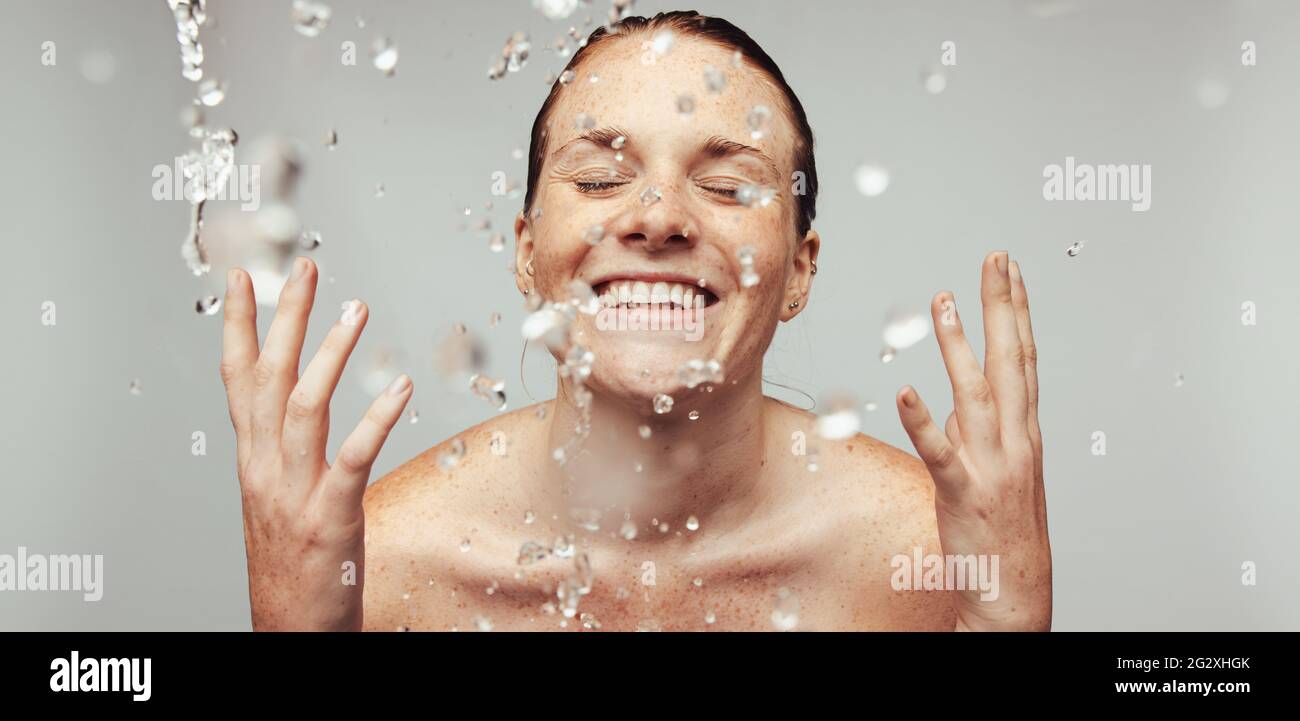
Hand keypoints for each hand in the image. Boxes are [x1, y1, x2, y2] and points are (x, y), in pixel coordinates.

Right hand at [220, 257, 411, 630]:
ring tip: (356, 307)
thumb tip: (294, 411)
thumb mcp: (276, 499)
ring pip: (303, 407)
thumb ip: (283, 453)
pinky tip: (399, 387)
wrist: (291, 629)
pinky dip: (375, 420)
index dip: (237, 326)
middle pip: (267, 378)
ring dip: (330, 353)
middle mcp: (265, 469)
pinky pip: (352, 459)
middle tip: (305, 267)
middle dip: (285, 318)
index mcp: (252, 462)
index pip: (237, 381)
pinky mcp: (328, 516)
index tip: (242, 278)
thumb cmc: (292, 566)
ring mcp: (294, 492)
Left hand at [896, 251, 1050, 630]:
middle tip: (994, 258)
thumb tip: (955, 402)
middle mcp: (1014, 440)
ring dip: (959, 346)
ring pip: (976, 395)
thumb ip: (978, 430)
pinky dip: (923, 421)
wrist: (1015, 586)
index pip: (1024, 358)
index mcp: (1024, 431)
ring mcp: (991, 465)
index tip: (1009, 269)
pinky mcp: (963, 492)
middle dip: (1003, 306)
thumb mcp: (996, 467)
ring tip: (942, 301)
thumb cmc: (1003, 526)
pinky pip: (940, 453)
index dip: (1017, 311)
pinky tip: (905, 391)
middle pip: (1012, 361)